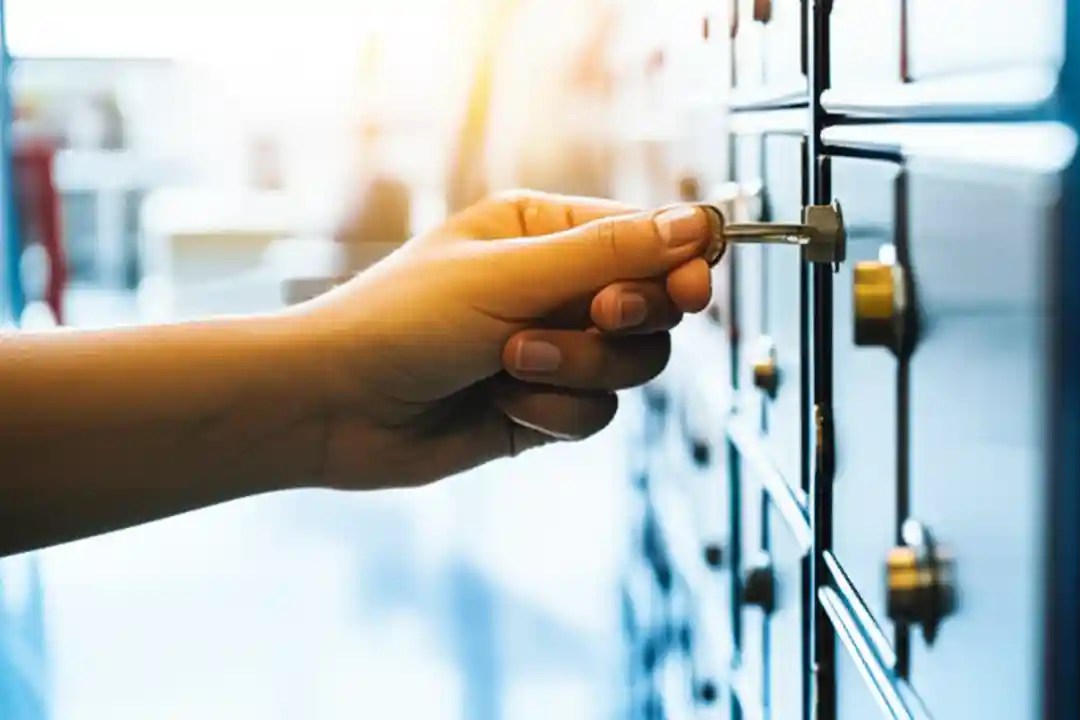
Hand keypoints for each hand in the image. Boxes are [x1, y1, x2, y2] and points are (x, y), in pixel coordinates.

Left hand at [295, 191, 715, 489]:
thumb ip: (609, 253)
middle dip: (623, 321)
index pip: (647, 239)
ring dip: (579, 370)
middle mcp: (556, 287)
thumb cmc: (399, 321)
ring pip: (631, 366)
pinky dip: (555, 412)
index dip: (680, 264)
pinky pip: (598, 413)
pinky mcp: (545, 406)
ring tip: (512, 365)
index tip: (692, 290)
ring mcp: (554, 350)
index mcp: (545, 231)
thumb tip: (696, 223)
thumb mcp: (509, 276)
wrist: (333, 407)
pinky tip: (500, 404)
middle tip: (593, 317)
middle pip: (654, 307)